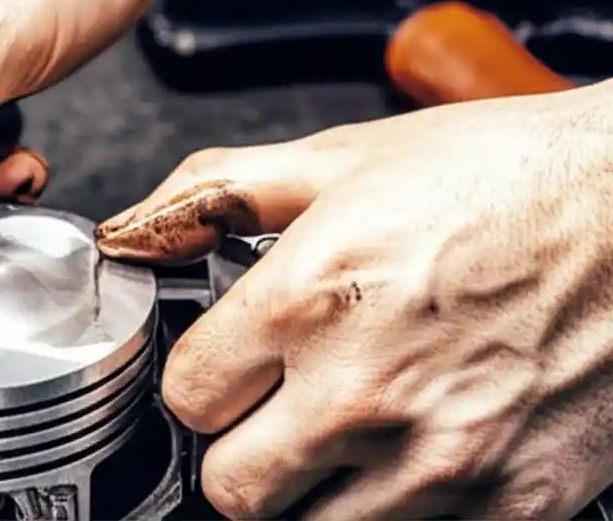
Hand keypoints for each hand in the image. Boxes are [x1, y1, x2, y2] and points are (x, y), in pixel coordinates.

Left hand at [96, 82, 612, 518]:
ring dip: (317, 489)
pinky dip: (403, 510)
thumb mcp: (339, 159)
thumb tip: (132, 229)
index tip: (229, 367)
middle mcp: (365, 392)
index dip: (202, 380)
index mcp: (308, 301)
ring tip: (354, 427)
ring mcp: (442, 461)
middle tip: (275, 412)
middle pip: (232, 488)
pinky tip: (419, 449)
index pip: (187, 398)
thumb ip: (213, 194)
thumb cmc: (501, 176)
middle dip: (241, 449)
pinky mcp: (512, 503)